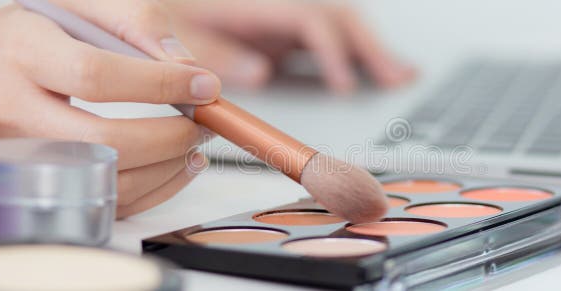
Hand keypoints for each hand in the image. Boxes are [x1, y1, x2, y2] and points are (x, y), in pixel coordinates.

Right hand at [0, 0, 219, 217]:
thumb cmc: (23, 35)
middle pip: (103, 141)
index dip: (159, 84)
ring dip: (168, 169)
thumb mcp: (71, 3)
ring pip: (105, 180)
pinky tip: (173, 166)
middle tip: (205, 121)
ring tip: (195, 144)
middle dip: (172, 136)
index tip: (204, 85)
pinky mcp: (33, 183)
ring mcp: (19, 155)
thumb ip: (133, 20)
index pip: (95, 76)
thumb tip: (187, 66)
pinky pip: (101, 200)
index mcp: (22, 51)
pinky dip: (152, 190)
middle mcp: (12, 108)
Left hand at [165, 0, 415, 92]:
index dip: (332, 52)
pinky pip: (330, 39)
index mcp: (256, 6)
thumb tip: (261, 73)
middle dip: (372, 47)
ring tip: (402, 75)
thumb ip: (216, 53)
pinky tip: (376, 70)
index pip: (309, 20)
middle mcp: (277, 8)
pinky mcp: (284, 33)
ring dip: (372, 49)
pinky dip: (355, 55)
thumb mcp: (182, 33)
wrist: (158, 6)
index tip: (344, 86)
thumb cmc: (168, 15)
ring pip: (342, 25)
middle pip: (340, 17)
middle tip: (399, 79)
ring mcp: (283, 20)